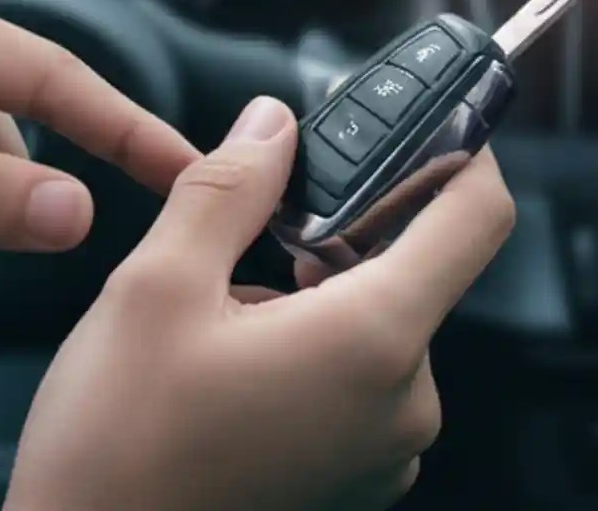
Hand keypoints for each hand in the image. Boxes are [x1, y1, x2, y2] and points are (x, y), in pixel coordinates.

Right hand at [6, 97, 515, 510]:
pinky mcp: (359, 475)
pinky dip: (316, 349)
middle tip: (258, 237)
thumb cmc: (117, 449)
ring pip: (381, 321)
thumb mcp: (156, 287)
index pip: (480, 216)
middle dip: (345, 232)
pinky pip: (364, 379)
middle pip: (418, 266)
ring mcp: (386, 447)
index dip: (463, 151)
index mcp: (374, 339)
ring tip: (228, 319)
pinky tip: (239, 367)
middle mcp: (404, 400)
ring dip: (318, 294)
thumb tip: (273, 125)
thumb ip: (229, 187)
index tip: (427, 123)